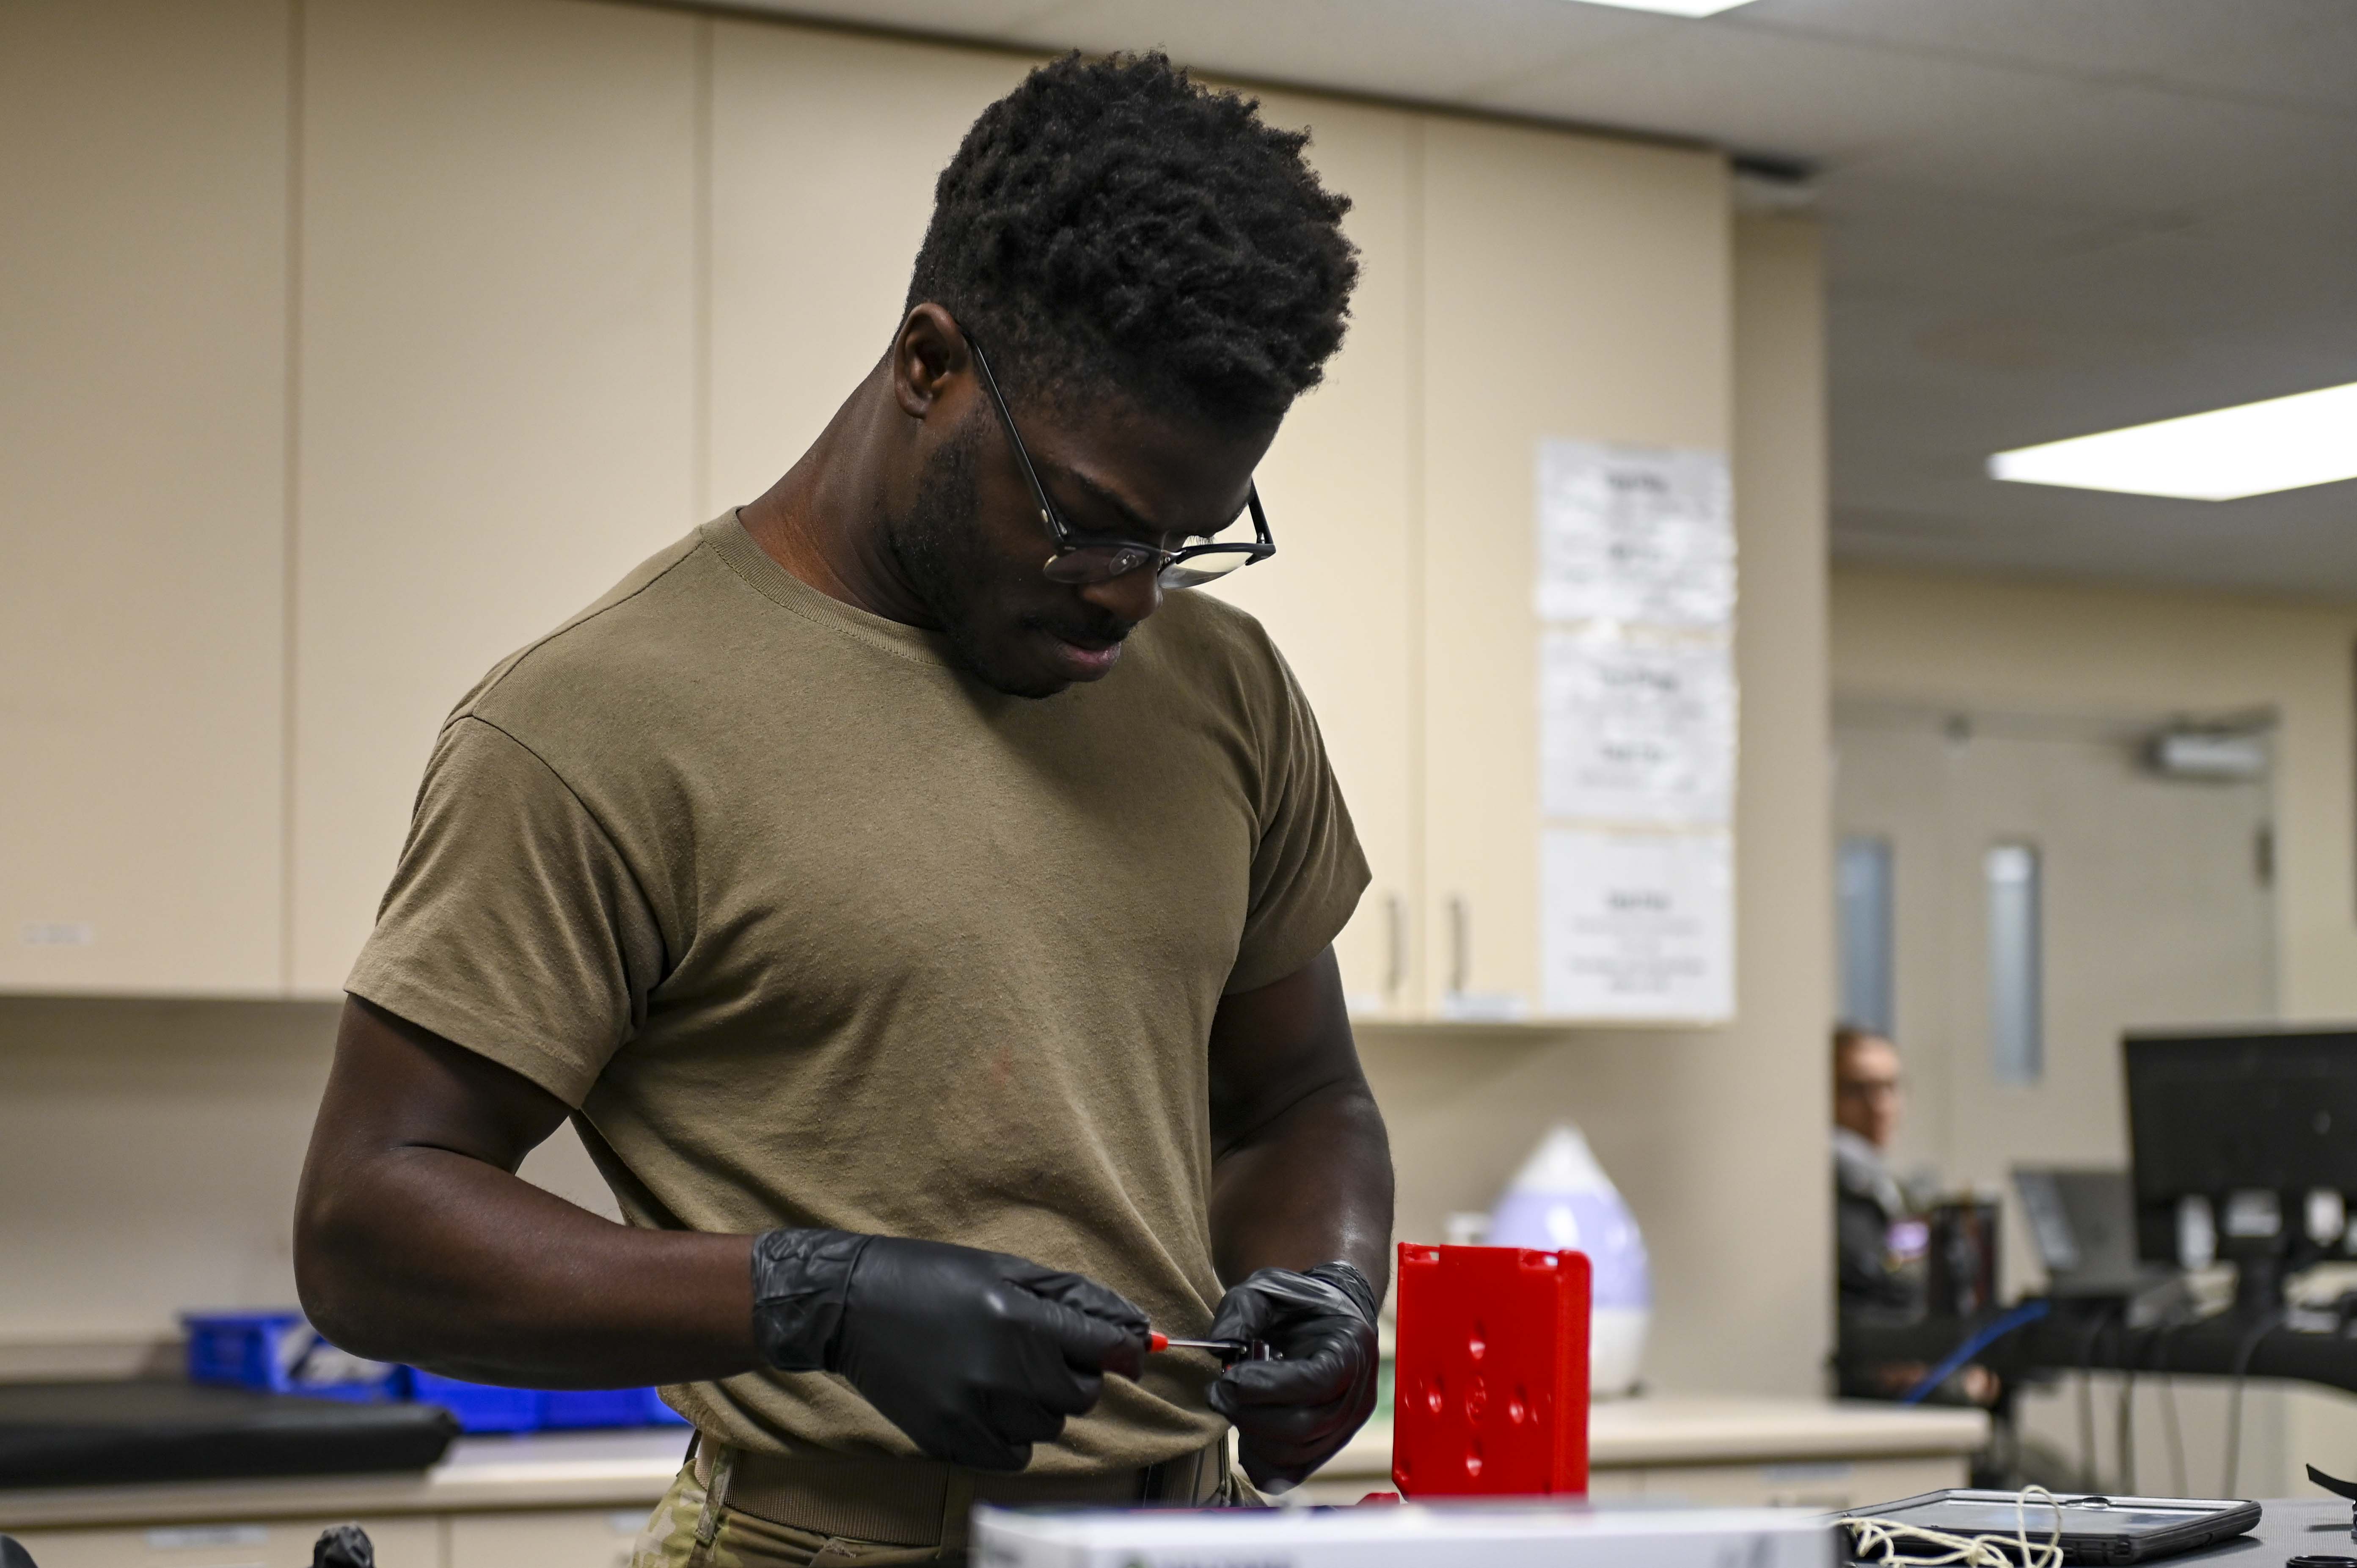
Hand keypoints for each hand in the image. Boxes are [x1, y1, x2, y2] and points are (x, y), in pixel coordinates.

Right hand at [750, 1230, 1147, 1470]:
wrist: (852, 1306)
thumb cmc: (935, 1278)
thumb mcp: (1006, 1269)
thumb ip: (1076, 1298)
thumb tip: (1137, 1325)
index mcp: (1021, 1319)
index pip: (1107, 1350)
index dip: (1126, 1351)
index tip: (1128, 1351)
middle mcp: (1004, 1370)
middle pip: (1082, 1395)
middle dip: (1073, 1374)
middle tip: (1039, 1351)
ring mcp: (976, 1411)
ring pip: (1049, 1426)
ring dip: (1040, 1403)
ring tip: (1001, 1370)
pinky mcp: (951, 1440)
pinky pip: (1016, 1456)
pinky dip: (1012, 1434)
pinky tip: (987, 1401)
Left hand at [1205, 1261, 1379, 1489]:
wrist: (1330, 1317)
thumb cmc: (1300, 1303)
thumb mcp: (1268, 1289)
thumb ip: (1240, 1311)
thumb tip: (1217, 1346)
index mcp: (1351, 1348)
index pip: (1317, 1382)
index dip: (1268, 1387)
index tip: (1230, 1378)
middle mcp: (1357, 1394)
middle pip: (1303, 1426)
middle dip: (1249, 1413)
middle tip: (1218, 1392)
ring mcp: (1346, 1426)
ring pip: (1294, 1454)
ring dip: (1250, 1433)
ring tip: (1232, 1403)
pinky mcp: (1328, 1447)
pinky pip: (1291, 1472)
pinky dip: (1259, 1458)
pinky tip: (1246, 1427)